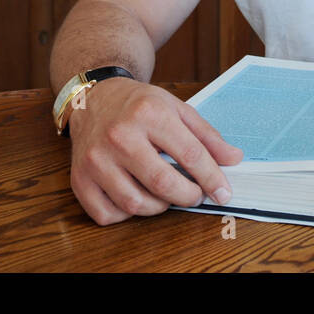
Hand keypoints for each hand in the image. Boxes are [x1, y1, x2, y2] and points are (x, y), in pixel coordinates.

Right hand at [66, 76, 242, 225]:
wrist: (92, 99)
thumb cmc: (138, 105)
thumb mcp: (176, 108)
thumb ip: (207, 135)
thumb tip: (233, 159)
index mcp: (149, 113)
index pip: (190, 155)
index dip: (212, 178)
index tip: (224, 193)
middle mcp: (120, 136)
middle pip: (163, 183)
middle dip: (188, 196)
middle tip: (195, 195)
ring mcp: (96, 159)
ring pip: (136, 204)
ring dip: (159, 207)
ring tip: (166, 194)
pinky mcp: (79, 179)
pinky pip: (108, 214)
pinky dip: (127, 214)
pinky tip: (136, 196)